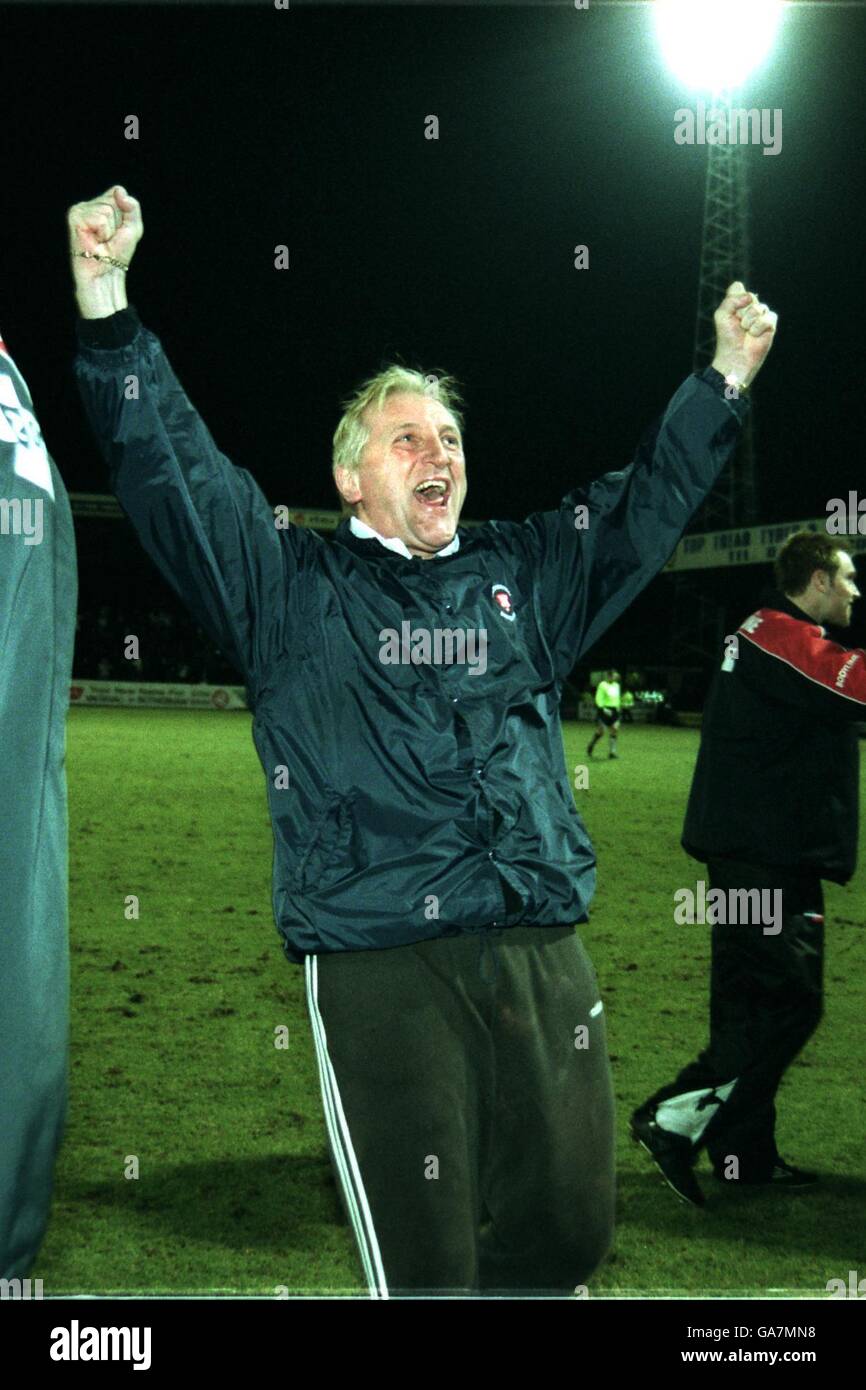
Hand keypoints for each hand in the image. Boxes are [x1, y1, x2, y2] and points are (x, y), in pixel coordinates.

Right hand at [67, 185, 142, 316]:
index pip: (118, 192)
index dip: (124, 214)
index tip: (118, 230)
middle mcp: (89, 204)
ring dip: (109, 230)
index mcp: (100, 204)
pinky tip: (94, 240)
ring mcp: (80, 209)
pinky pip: (99, 219)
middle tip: (108, 238)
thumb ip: (132, 206)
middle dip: (117, 224)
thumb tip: (120, 191)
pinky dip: (102, 232)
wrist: (106, 271)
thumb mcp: (133, 227)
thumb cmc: (117, 252)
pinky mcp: (75, 217)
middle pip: (113, 201)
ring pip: (106, 210)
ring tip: (101, 240)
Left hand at [711, 281, 777, 391]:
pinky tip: (754, 335)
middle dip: (742, 312)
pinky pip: (769, 317)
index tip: (730, 311)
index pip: (737, 288)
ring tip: (746, 331)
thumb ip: (731, 300)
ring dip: (749, 321)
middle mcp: (749, 307)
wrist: (735, 356)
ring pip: (760, 307)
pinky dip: (759, 327)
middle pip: (750, 296)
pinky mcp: (770, 325)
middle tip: (738, 325)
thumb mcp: (722, 315)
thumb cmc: (727, 337)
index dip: (735, 296)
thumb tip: (750, 297)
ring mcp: (761, 316)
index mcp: (736, 304)